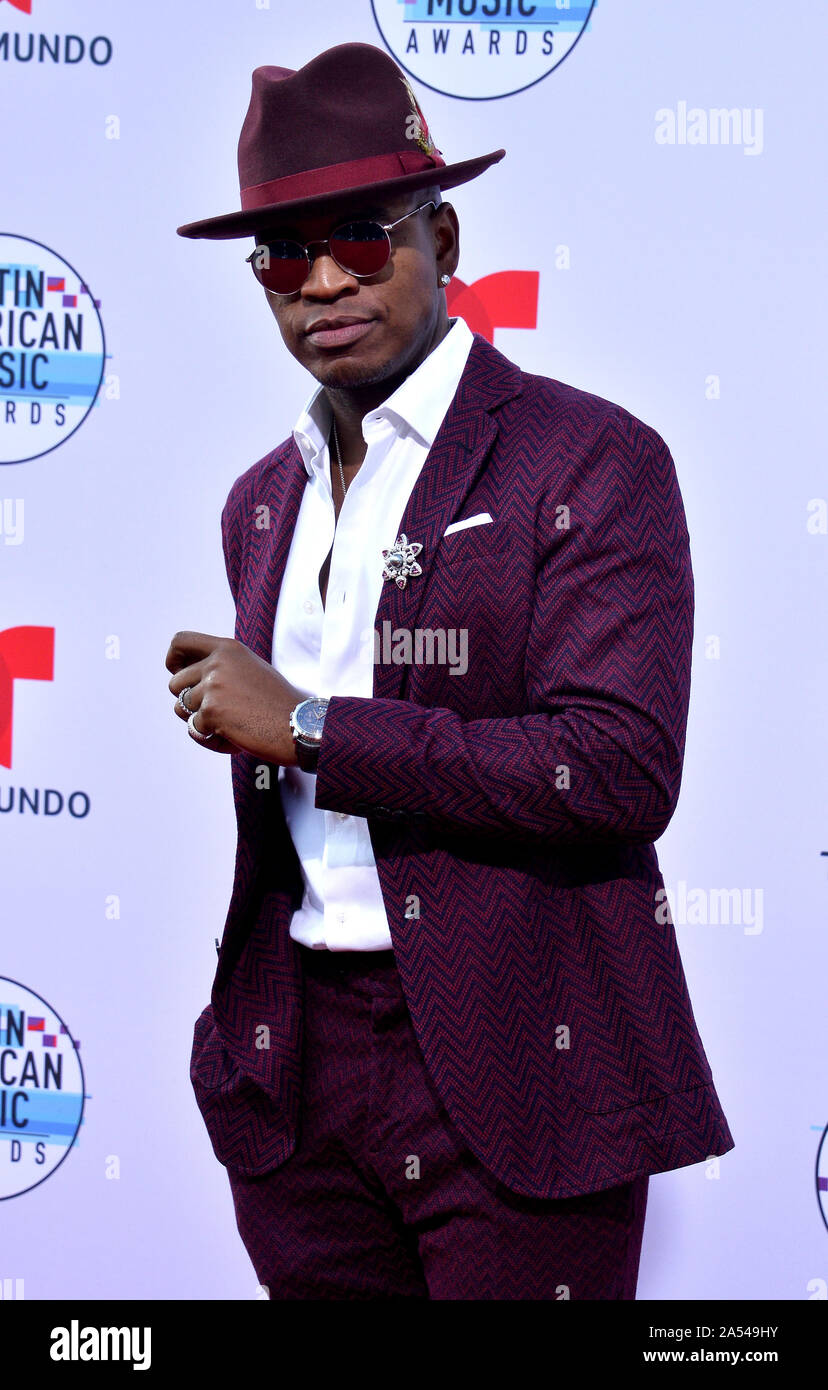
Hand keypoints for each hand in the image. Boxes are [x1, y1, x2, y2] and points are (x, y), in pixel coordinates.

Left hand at [166, 630, 304, 763]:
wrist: (299, 725)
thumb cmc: (278, 704)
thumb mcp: (250, 670)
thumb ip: (223, 667)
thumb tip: (189, 678)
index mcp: (228, 649)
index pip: (181, 641)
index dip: (173, 660)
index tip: (178, 673)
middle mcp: (217, 663)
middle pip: (175, 684)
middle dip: (190, 703)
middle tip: (217, 713)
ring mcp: (213, 686)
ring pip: (181, 709)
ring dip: (202, 722)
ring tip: (231, 725)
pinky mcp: (211, 711)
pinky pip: (195, 730)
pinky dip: (213, 740)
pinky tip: (237, 738)